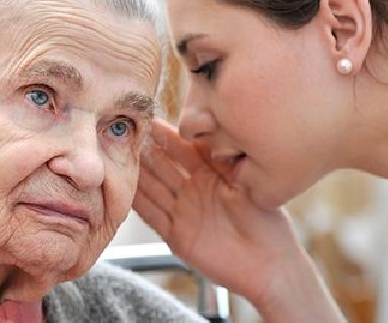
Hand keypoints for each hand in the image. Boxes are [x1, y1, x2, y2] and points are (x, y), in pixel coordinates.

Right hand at [134, 119, 343, 321]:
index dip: (168, 137)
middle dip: (146, 151)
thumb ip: (224, 162)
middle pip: (164, 167)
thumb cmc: (268, 224)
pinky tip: (122, 190)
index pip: (184, 151)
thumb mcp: (246, 186)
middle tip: (125, 134)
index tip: (149, 121)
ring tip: (117, 156)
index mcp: (212, 175)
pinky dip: (137, 204)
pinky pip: (152, 216)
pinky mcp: (177, 236)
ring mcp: (184, 213)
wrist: (269, 267)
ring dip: (137, 175)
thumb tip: (208, 132)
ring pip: (153, 189)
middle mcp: (194, 192)